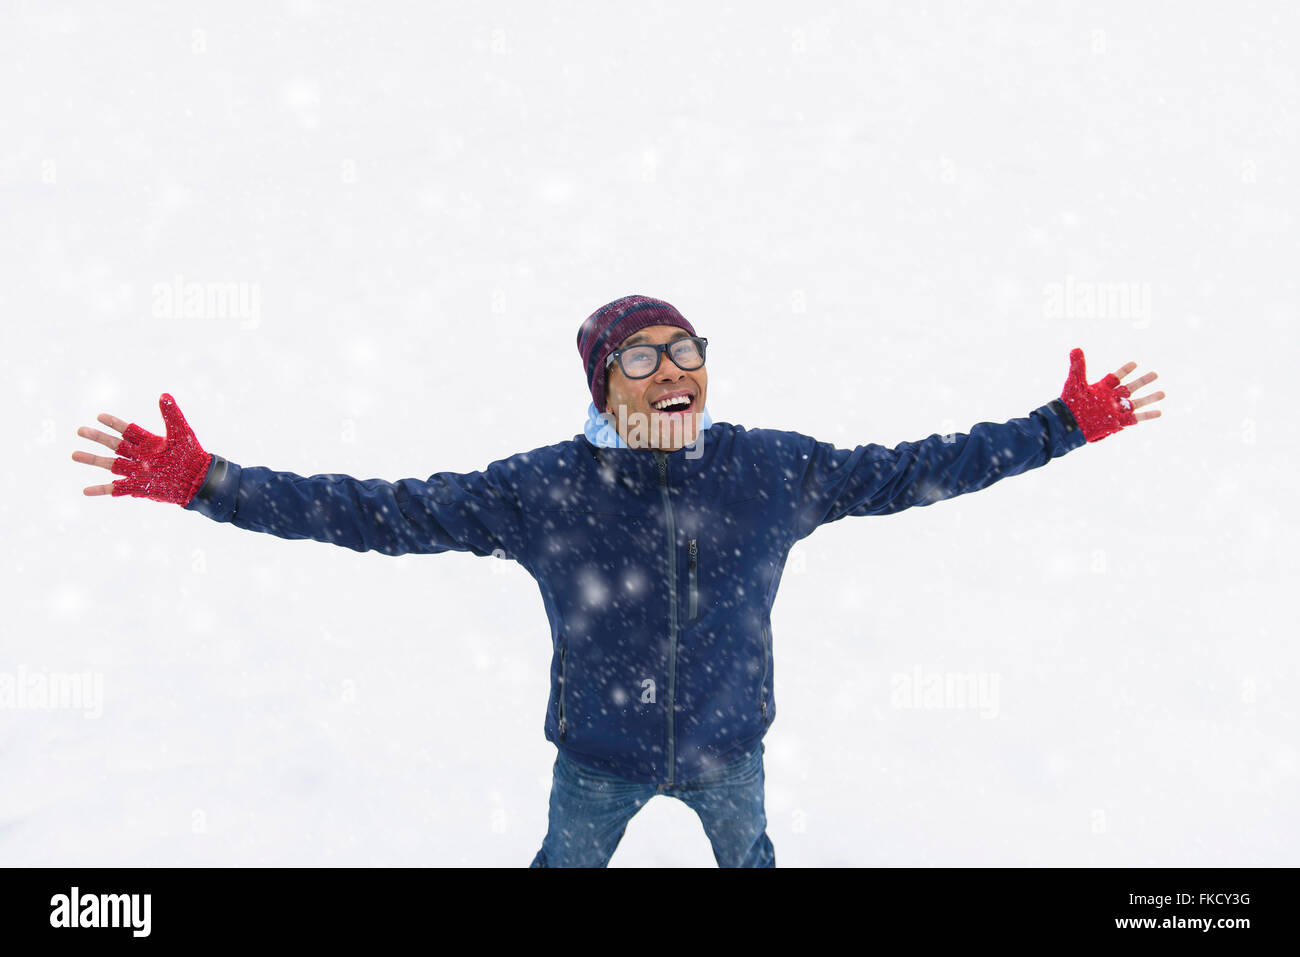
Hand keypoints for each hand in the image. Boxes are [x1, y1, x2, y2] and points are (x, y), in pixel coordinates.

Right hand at [72, 393, 212, 504]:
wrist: (198, 479)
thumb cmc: (192, 454)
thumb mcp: (181, 432)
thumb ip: (171, 414)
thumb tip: (164, 394)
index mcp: (149, 442)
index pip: (127, 430)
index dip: (113, 424)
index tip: (99, 416)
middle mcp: (140, 456)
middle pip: (114, 445)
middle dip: (97, 438)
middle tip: (79, 430)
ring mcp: (137, 471)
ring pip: (110, 464)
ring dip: (92, 460)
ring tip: (74, 455)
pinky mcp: (138, 486)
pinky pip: (115, 488)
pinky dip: (101, 490)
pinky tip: (85, 491)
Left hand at [1060, 348, 1163, 442]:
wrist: (1069, 423)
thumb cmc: (1071, 403)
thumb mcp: (1076, 382)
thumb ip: (1078, 366)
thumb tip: (1075, 348)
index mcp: (1102, 388)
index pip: (1116, 377)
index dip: (1126, 370)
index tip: (1135, 363)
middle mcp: (1111, 399)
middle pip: (1130, 388)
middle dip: (1143, 382)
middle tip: (1156, 374)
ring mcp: (1115, 410)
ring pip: (1136, 403)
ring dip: (1149, 398)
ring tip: (1163, 393)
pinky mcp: (1117, 422)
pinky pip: (1135, 418)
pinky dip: (1147, 415)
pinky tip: (1159, 412)